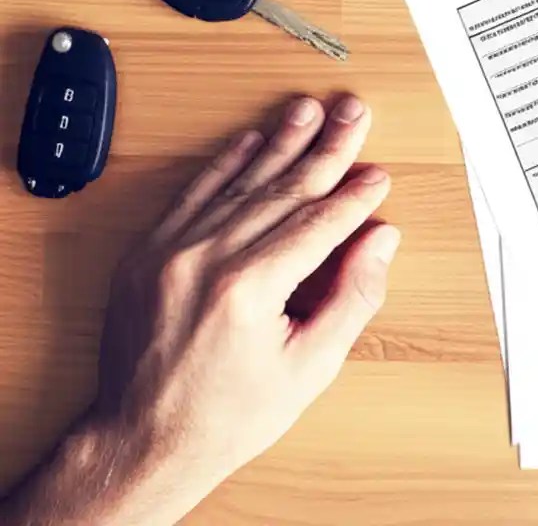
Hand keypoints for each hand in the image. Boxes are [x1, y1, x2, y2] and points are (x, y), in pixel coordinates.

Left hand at [0, 95, 398, 525]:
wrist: (144, 439)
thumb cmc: (228, 415)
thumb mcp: (310, 368)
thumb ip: (352, 297)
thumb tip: (380, 240)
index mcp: (248, 289)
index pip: (317, 223)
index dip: (354, 197)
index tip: (379, 174)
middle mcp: (203, 259)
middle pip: (282, 190)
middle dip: (326, 150)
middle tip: (353, 114)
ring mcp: (168, 251)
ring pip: (239, 183)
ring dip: (280, 143)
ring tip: (310, 110)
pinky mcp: (146, 253)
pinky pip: (192, 194)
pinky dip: (225, 164)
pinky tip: (253, 138)